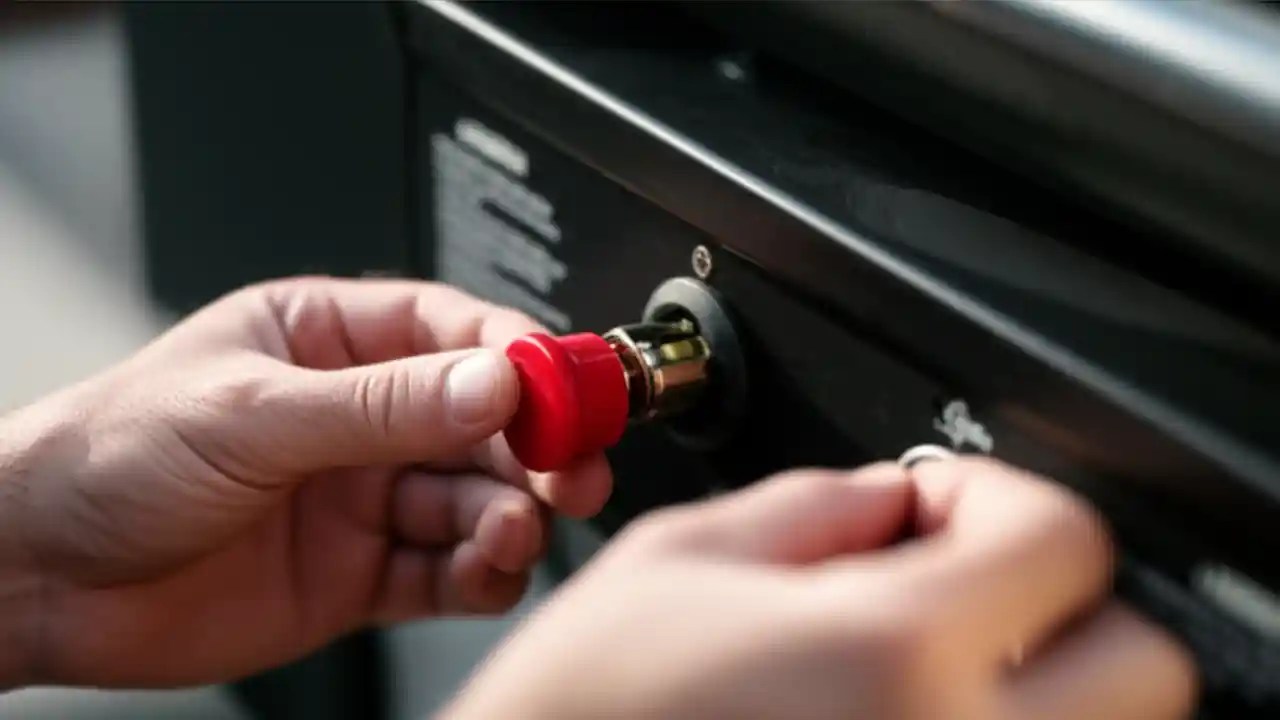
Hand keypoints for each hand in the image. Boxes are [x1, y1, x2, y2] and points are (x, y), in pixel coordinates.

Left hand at [0, 278, 611, 686]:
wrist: (39, 577)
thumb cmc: (108, 456)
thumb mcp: (249, 411)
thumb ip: (380, 405)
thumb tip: (493, 383)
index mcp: (332, 341)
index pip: (454, 333)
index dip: (522, 357)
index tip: (567, 388)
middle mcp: (362, 417)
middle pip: (485, 421)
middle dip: (537, 446)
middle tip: (573, 471)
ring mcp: (366, 496)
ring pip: (476, 500)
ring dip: (512, 516)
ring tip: (513, 533)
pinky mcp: (363, 572)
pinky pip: (447, 571)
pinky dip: (482, 575)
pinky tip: (489, 571)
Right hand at [443, 458, 1197, 719]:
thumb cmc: (575, 719)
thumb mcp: (677, 560)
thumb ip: (812, 505)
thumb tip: (893, 497)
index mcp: (887, 656)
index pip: (1061, 537)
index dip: (1000, 495)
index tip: (941, 504)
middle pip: (1141, 665)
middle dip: (1060, 602)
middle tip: (966, 586)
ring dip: (1044, 681)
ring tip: (930, 661)